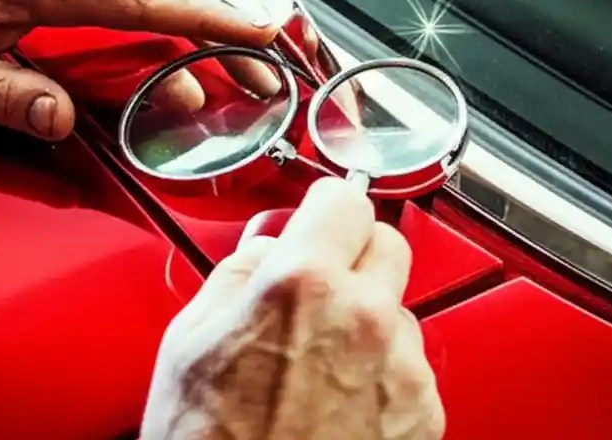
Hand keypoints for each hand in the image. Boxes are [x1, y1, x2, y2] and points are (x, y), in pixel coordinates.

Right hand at [141, 177, 443, 439]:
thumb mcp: (188, 343)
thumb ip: (237, 272)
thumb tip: (270, 243)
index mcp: (302, 286)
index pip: (343, 198)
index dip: (324, 208)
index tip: (319, 217)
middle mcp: (364, 318)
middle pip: (387, 242)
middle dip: (354, 255)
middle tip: (318, 288)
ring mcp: (401, 367)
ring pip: (399, 309)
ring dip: (368, 322)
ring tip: (315, 370)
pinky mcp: (424, 413)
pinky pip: (411, 366)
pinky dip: (383, 375)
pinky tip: (338, 405)